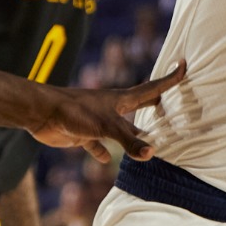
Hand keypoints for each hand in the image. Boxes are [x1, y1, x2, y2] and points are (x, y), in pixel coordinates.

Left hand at [31, 62, 185, 163]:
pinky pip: (96, 144)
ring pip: (119, 128)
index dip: (169, 79)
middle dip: (153, 105)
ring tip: (146, 142)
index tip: (183, 65)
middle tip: (169, 104)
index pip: (151, 88)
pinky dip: (102, 151)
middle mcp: (111, 108)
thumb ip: (129, 141)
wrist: (42, 113)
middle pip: (138, 105)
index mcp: (121, 100)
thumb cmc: (75, 112)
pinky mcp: (83, 133)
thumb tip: (152, 153)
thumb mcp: (107, 127)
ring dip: (131, 135)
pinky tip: (105, 160)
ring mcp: (97, 121)